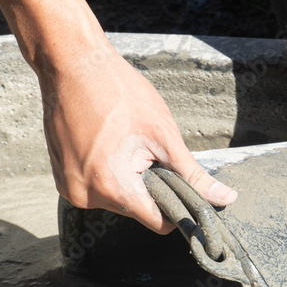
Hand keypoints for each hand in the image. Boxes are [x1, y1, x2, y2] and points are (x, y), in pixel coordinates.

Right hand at [39, 40, 236, 233]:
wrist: (72, 64)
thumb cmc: (118, 91)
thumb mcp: (164, 135)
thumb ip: (193, 174)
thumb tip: (225, 198)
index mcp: (112, 187)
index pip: (157, 222)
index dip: (177, 209)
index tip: (186, 191)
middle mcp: (84, 195)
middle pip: (136, 209)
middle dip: (149, 186)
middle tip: (147, 151)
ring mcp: (69, 187)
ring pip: (116, 198)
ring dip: (128, 178)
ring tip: (124, 143)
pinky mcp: (61, 178)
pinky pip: (96, 187)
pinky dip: (109, 172)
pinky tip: (108, 144)